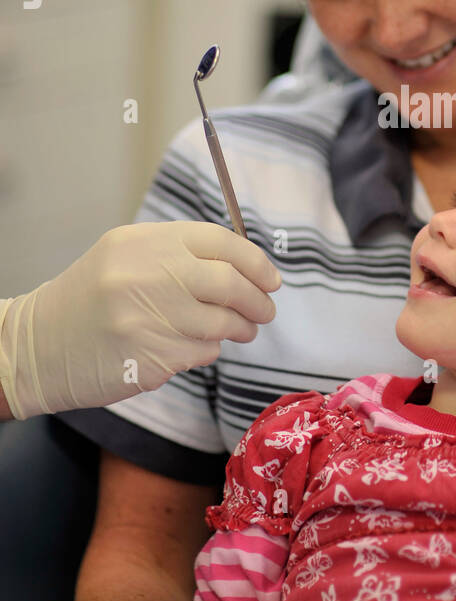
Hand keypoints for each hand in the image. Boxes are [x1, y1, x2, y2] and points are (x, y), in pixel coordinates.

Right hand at [0, 221, 280, 417]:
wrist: (39, 346)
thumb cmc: (91, 298)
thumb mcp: (126, 255)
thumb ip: (180, 253)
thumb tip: (245, 266)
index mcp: (144, 242)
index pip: (220, 242)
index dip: (255, 261)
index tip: (272, 279)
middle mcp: (147, 275)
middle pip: (229, 283)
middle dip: (258, 300)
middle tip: (267, 310)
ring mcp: (148, 319)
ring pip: (221, 323)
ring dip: (240, 329)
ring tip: (240, 330)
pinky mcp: (149, 359)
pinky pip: (201, 353)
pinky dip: (207, 351)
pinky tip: (192, 346)